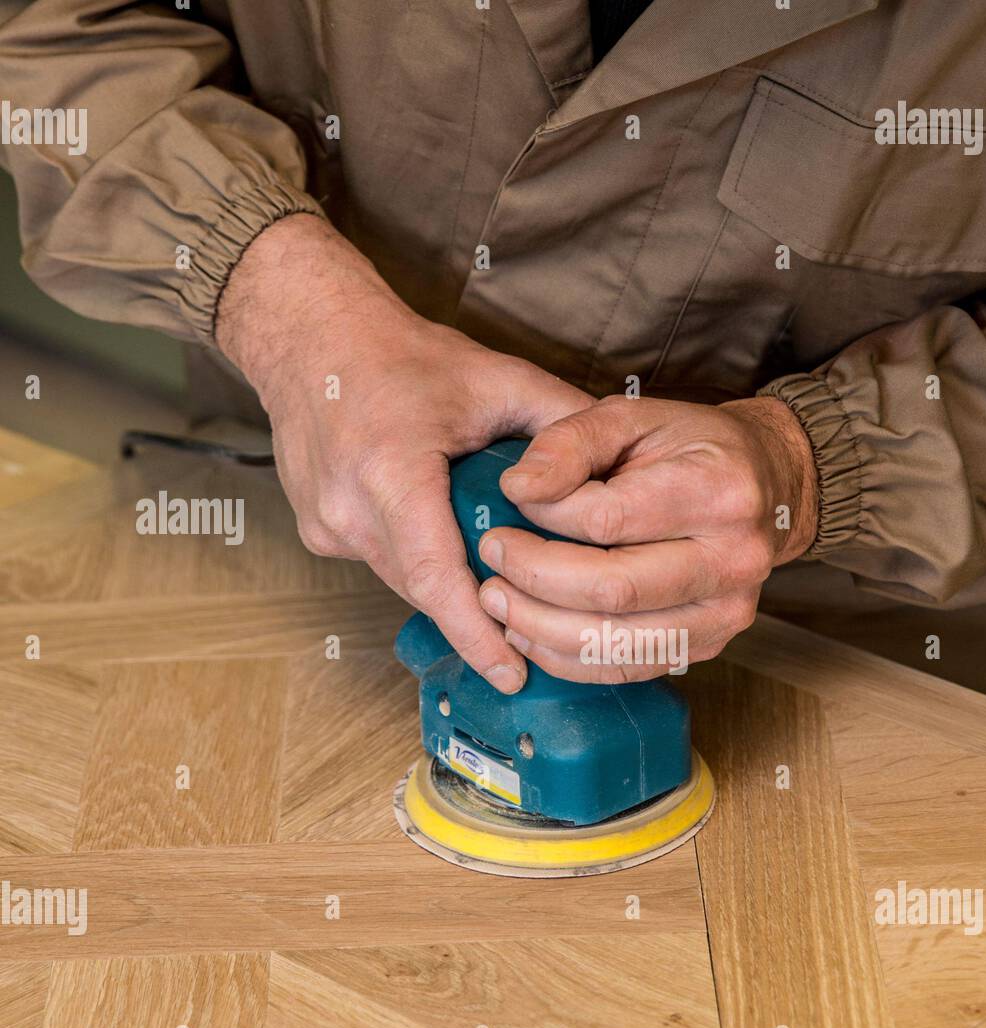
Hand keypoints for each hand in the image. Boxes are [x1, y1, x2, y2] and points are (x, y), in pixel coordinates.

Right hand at [215, 213, 592, 692]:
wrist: (310, 337)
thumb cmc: (403, 355)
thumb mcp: (495, 376)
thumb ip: (561, 423)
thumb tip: (615, 472)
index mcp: (389, 470)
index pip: (435, 575)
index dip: (475, 633)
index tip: (512, 674)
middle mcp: (346, 507)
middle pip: (423, 589)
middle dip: (476, 616)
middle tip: (530, 638)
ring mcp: (325, 525)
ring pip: (403, 582)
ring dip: (450, 590)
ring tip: (500, 590)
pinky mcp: (317, 533)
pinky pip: (383, 565)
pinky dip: (421, 564)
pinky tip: (449, 543)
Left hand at [475, 394, 817, 681]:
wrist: (764, 486)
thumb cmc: (690, 447)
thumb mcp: (631, 416)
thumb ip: (569, 442)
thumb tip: (518, 488)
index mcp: (717, 492)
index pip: (607, 519)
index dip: (545, 515)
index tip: (512, 501)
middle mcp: (733, 560)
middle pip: (612, 591)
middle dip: (534, 580)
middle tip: (490, 560)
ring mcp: (726, 613)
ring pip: (615, 642)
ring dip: (540, 629)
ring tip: (497, 602)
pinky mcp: (709, 646)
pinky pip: (625, 668)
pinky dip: (566, 658)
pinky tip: (529, 632)